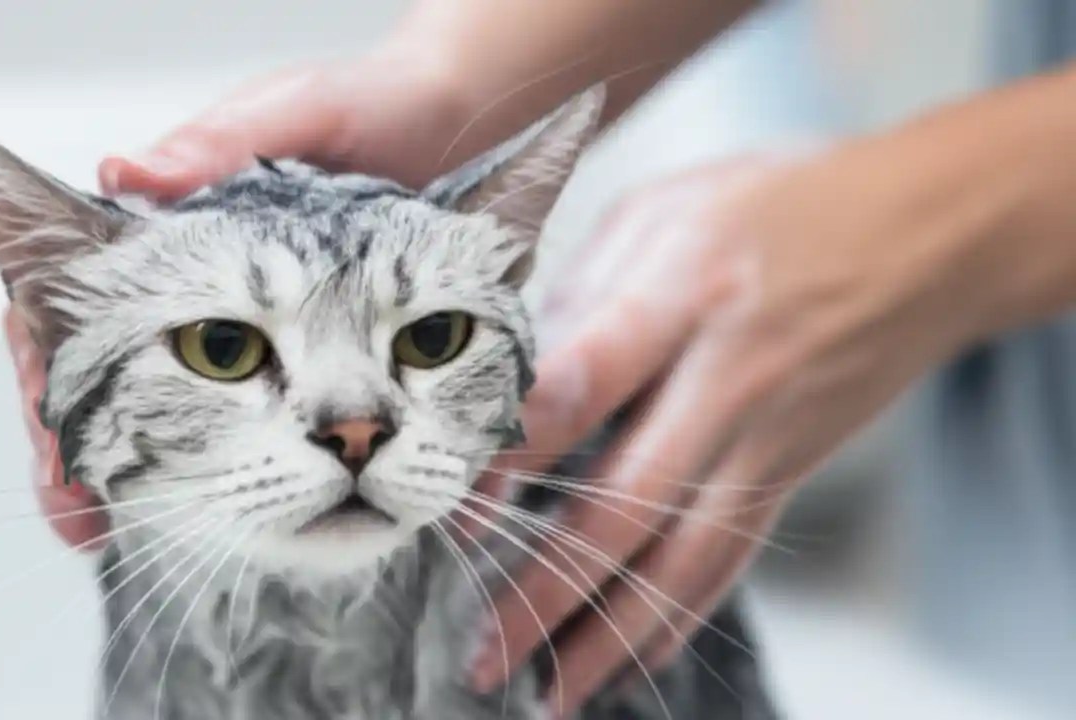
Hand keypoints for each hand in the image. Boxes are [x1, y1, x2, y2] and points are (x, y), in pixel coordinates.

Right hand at [18, 44, 487, 548]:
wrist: (460, 125)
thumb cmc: (364, 106)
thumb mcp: (292, 111)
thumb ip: (217, 142)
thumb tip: (123, 172)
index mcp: (167, 239)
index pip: (64, 305)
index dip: (44, 372)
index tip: (52, 436)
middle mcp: (198, 298)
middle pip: (101, 382)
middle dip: (80, 458)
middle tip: (79, 520)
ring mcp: (253, 342)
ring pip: (168, 421)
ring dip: (144, 488)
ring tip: (118, 536)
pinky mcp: (316, 374)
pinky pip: (269, 436)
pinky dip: (251, 490)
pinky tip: (247, 522)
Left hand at [466, 143, 987, 716]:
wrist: (930, 237)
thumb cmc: (781, 205)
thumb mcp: (668, 208)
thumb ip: (585, 287)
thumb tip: (511, 372)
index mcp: (682, 292)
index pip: (583, 379)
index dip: (512, 444)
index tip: (450, 498)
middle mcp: (725, 379)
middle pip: (623, 502)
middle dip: (545, 587)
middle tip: (483, 650)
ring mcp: (765, 436)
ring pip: (679, 559)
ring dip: (608, 635)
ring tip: (548, 692)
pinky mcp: (788, 470)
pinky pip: (729, 560)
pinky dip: (677, 620)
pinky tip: (630, 660)